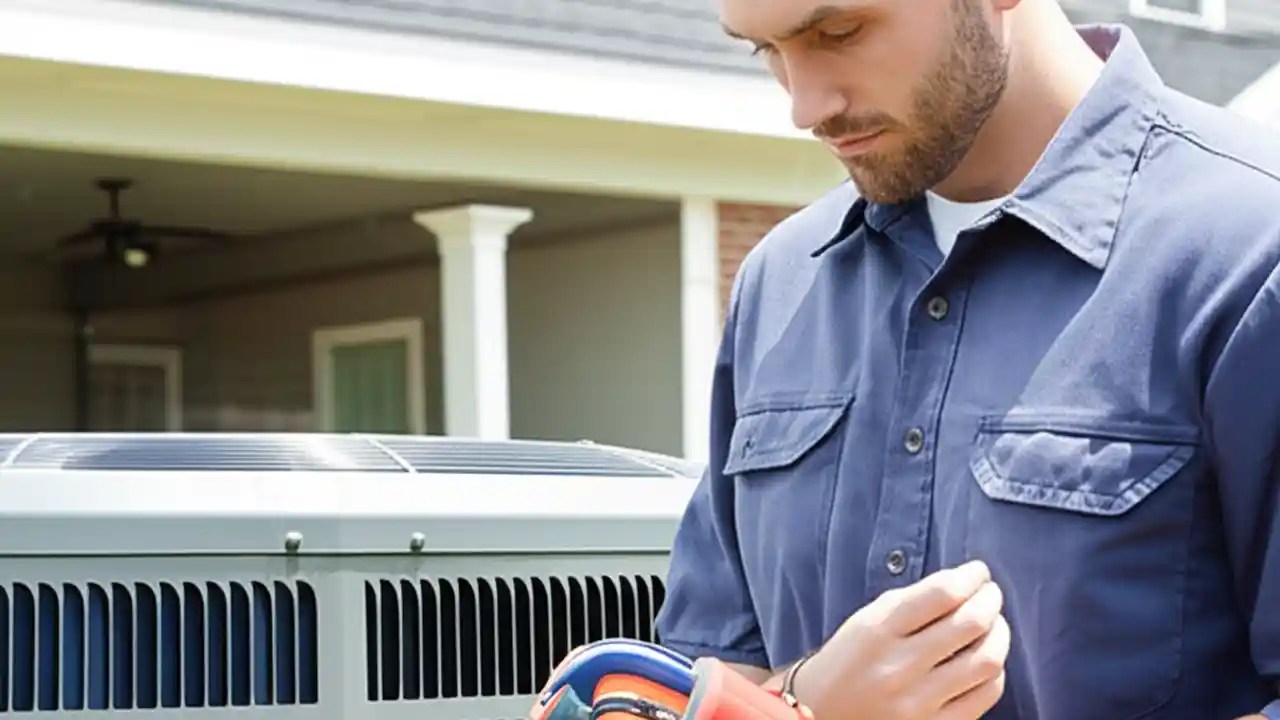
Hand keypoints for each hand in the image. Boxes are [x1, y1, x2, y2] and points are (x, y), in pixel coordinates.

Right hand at [793, 559, 1009, 719]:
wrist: (821, 714)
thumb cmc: (848, 661)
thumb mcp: (866, 620)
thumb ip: (912, 602)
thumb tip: (963, 584)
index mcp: (877, 631)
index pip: (941, 594)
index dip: (971, 577)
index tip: (978, 572)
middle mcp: (898, 667)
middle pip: (970, 623)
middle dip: (990, 600)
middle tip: (990, 594)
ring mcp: (917, 702)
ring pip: (986, 660)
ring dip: (999, 634)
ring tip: (993, 625)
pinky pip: (985, 695)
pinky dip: (994, 672)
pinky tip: (985, 660)